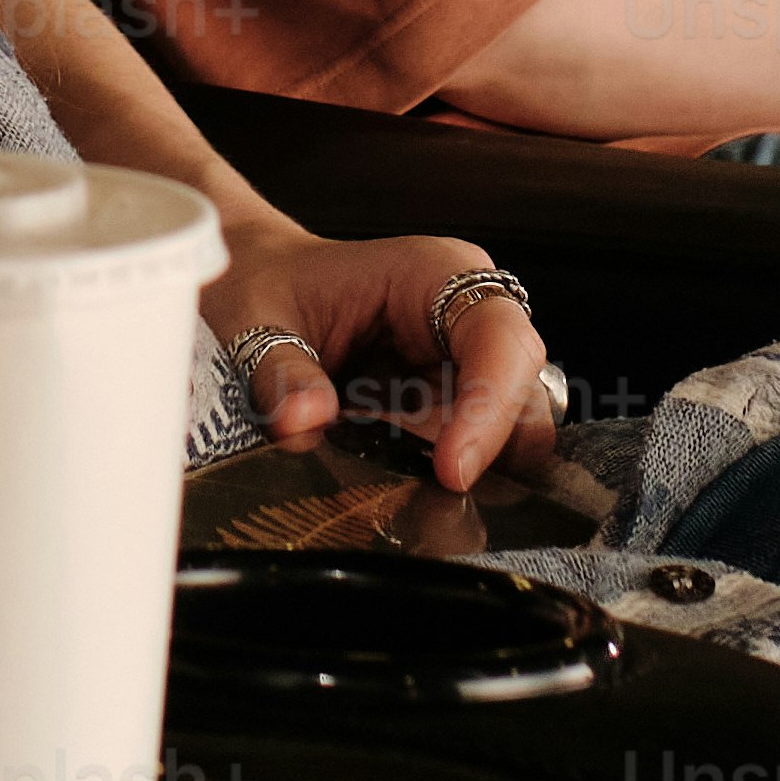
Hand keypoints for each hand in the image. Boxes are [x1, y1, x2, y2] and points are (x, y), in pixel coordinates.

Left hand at [205, 225, 561, 485]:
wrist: (258, 284)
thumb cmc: (265, 284)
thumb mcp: (257, 321)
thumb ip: (280, 374)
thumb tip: (303, 423)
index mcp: (436, 274)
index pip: (500, 339)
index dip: (491, 407)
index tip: (452, 469)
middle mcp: (468, 314)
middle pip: (522, 390)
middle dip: (492, 448)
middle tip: (439, 501)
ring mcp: (467, 360)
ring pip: (513, 426)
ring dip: (476, 468)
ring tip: (422, 506)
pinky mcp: (454, 401)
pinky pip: (478, 445)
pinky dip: (453, 474)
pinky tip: (412, 495)